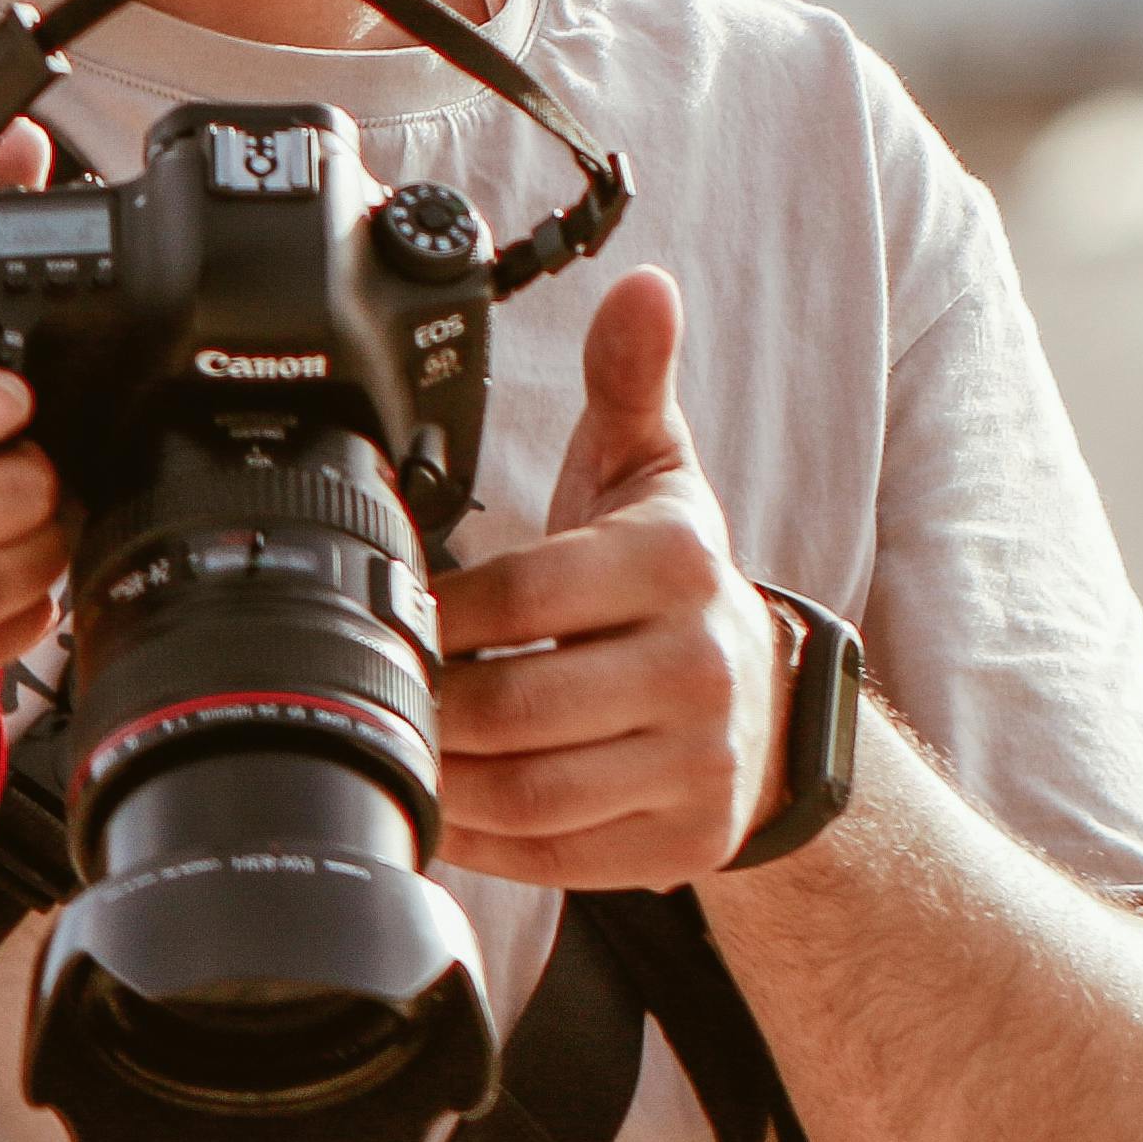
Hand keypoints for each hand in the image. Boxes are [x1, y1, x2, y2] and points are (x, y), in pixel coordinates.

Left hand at [430, 267, 781, 889]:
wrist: (768, 706)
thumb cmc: (675, 583)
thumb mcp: (653, 471)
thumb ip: (630, 379)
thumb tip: (644, 284)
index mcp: (681, 564)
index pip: (527, 593)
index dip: (442, 611)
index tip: (391, 613)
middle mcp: (701, 668)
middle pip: (519, 705)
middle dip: (431, 704)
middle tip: (374, 690)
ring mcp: (698, 765)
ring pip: (533, 793)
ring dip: (444, 779)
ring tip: (396, 748)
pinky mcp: (684, 842)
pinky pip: (556, 857)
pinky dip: (484, 842)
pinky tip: (442, 808)